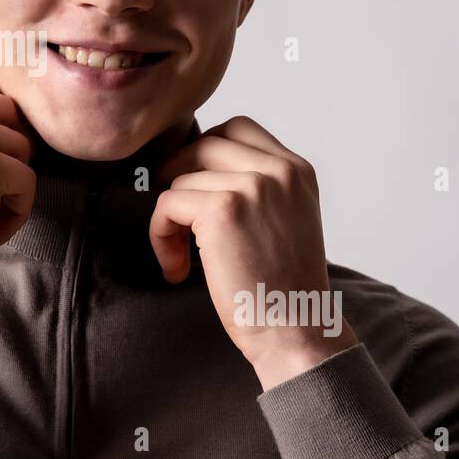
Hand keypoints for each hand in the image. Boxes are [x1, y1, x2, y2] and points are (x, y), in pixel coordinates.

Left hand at [148, 115, 357, 389]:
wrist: (296, 330)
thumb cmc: (282, 288)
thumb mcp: (286, 219)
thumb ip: (256, 186)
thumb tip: (193, 164)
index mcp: (297, 170)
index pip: (237, 128)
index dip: (204, 152)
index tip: (193, 186)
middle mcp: (278, 171)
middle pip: (204, 144)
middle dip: (179, 174)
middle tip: (175, 215)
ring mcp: (251, 186)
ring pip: (181, 176)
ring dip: (171, 216)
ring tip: (183, 255)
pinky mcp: (222, 210)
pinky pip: (168, 203)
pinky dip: (161, 236)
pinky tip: (178, 268)